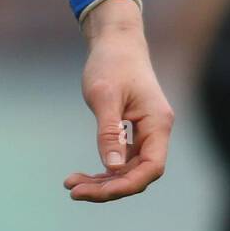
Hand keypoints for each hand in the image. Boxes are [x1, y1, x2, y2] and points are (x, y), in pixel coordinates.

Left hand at [64, 17, 173, 201]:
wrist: (115, 40)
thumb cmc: (111, 62)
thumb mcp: (105, 95)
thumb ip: (109, 131)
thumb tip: (111, 168)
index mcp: (157, 122)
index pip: (151, 167)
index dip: (125, 184)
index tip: (95, 190)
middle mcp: (156, 131)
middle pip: (137, 173)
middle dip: (107, 187)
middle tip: (73, 190)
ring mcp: (146, 132)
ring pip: (128, 169)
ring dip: (102, 181)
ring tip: (72, 184)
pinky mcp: (133, 131)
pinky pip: (121, 159)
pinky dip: (103, 168)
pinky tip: (81, 176)